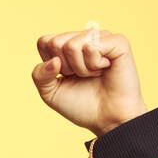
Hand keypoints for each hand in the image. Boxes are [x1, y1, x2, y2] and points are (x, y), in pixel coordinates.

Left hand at [30, 29, 146, 136]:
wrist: (107, 119)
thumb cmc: (81, 105)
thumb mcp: (50, 93)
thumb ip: (40, 75)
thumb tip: (54, 60)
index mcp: (67, 45)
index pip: (44, 41)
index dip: (50, 64)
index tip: (66, 76)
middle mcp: (84, 37)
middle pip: (56, 42)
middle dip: (66, 67)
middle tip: (82, 76)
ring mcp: (101, 37)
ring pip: (72, 45)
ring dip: (81, 69)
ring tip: (95, 74)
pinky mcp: (118, 41)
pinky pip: (92, 46)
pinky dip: (94, 64)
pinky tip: (105, 69)